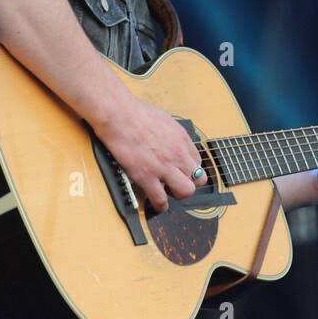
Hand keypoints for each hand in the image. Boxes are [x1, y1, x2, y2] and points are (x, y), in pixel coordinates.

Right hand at [89, 92, 206, 212]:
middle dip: (189, 182)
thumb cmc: (135, 113)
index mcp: (182, 139)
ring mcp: (164, 167)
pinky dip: (161, 205)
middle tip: (177, 182)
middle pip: (198, 179)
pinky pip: (161, 199)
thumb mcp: (164, 119)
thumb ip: (172, 134)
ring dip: (178, 194)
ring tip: (168, 192)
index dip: (189, 168)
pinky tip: (158, 204)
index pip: (197, 161)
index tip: (181, 170)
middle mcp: (178, 154)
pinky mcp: (147, 177)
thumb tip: (170, 141)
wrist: (119, 115)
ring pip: (186, 191)